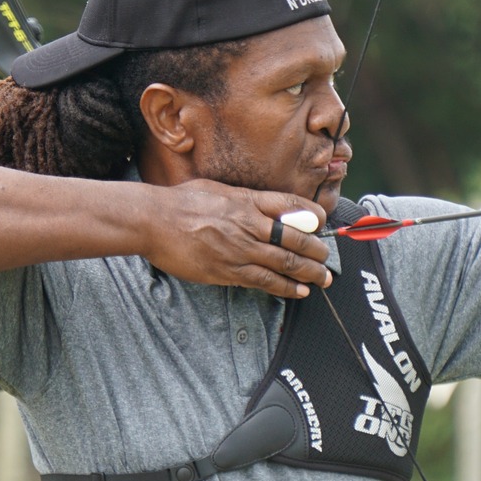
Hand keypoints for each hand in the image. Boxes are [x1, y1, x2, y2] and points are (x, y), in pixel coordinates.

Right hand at [142, 182, 331, 297]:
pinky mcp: (228, 271)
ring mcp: (239, 250)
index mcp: (247, 201)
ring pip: (285, 263)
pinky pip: (264, 281)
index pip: (291, 205)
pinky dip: (285, 287)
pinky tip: (298, 291)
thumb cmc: (180, 202)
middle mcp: (249, 224)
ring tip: (323, 279)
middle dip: (317, 251)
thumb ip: (243, 199)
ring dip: (309, 273)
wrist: (153, 221)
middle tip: (328, 259)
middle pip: (295, 238)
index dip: (312, 213)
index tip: (323, 221)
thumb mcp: (217, 189)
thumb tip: (263, 205)